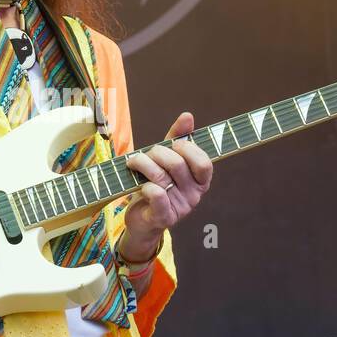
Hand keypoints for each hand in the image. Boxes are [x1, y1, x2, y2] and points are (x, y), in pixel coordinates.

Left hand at [120, 112, 211, 261]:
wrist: (141, 220)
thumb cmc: (155, 185)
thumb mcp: (166, 161)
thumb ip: (178, 138)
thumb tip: (188, 116)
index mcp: (200, 181)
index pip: (204, 162)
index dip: (187, 148)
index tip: (172, 144)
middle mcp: (194, 195)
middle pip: (177, 164)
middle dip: (156, 153)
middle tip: (144, 155)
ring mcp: (181, 208)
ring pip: (161, 176)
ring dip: (142, 164)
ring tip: (133, 163)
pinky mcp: (164, 217)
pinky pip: (156, 195)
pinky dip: (145, 186)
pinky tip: (140, 185)